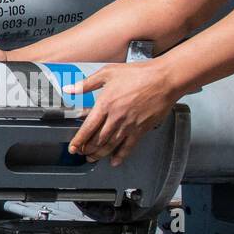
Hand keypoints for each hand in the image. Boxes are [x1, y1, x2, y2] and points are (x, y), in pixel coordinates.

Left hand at [65, 61, 180, 165]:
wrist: (164, 79)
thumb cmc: (138, 74)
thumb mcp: (108, 72)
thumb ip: (87, 83)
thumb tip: (69, 89)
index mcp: (105, 104)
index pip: (87, 128)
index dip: (78, 141)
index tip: (73, 147)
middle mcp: (116, 118)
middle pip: (97, 140)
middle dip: (87, 149)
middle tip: (81, 153)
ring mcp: (129, 125)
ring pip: (110, 146)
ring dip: (99, 154)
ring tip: (92, 158)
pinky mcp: (141, 129)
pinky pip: (128, 147)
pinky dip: (120, 156)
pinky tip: (114, 161)